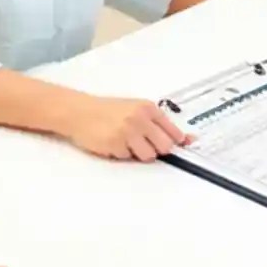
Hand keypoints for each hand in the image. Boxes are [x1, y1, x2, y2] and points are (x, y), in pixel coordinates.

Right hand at [61, 94, 188, 160]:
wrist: (79, 111)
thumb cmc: (107, 110)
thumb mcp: (134, 109)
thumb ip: (156, 123)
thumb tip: (187, 140)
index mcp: (148, 108)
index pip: (173, 131)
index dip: (177, 143)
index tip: (181, 148)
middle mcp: (140, 118)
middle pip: (165, 147)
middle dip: (157, 150)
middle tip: (144, 144)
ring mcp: (128, 131)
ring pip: (148, 156)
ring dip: (139, 154)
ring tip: (126, 142)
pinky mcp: (116, 144)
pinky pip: (128, 158)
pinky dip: (121, 154)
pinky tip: (112, 142)